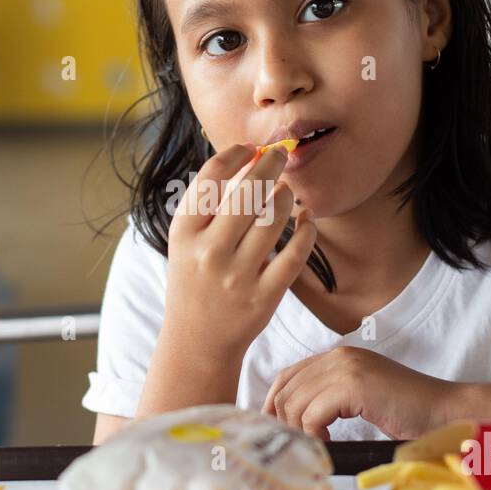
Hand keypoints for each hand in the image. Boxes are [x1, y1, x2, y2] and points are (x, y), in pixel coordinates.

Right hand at [161, 142, 316, 359]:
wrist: (196, 340)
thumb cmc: (194, 279)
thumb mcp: (186, 240)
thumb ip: (209, 203)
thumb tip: (248, 158)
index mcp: (184, 233)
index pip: (210, 177)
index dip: (234, 154)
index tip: (249, 149)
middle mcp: (209, 252)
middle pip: (247, 192)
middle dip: (269, 164)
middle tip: (279, 155)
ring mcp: (238, 277)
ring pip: (273, 219)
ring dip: (285, 196)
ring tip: (285, 190)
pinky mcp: (264, 297)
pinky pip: (294, 254)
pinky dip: (306, 230)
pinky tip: (306, 218)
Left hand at [262, 346, 453, 440]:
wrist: (445, 411)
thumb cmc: (409, 412)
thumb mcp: (362, 398)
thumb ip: (331, 399)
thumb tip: (294, 422)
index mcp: (339, 356)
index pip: (289, 375)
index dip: (274, 403)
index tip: (275, 429)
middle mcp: (338, 356)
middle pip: (287, 389)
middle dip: (283, 422)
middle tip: (296, 446)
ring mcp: (346, 368)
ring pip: (295, 402)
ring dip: (300, 431)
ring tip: (318, 446)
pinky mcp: (353, 386)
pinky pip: (312, 413)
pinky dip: (315, 434)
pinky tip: (330, 443)